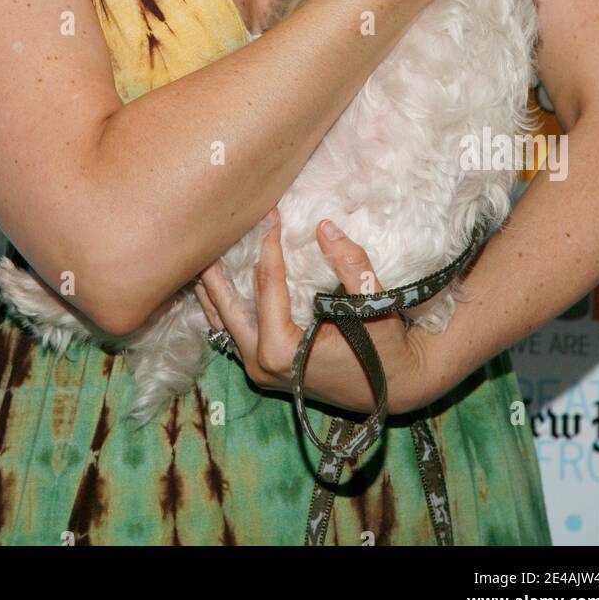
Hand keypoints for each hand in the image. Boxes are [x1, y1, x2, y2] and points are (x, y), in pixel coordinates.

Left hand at [194, 208, 435, 416]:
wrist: (396, 386)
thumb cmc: (385, 349)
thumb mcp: (374, 305)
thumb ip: (351, 265)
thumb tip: (323, 226)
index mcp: (284, 350)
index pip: (267, 286)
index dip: (268, 247)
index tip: (270, 213)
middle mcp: (262, 363)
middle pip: (226, 306)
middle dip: (218, 267)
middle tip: (210, 230)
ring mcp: (259, 368)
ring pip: (223, 321)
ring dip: (214, 287)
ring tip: (203, 252)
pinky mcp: (263, 366)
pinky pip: (233, 330)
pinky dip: (225, 303)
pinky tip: (220, 279)